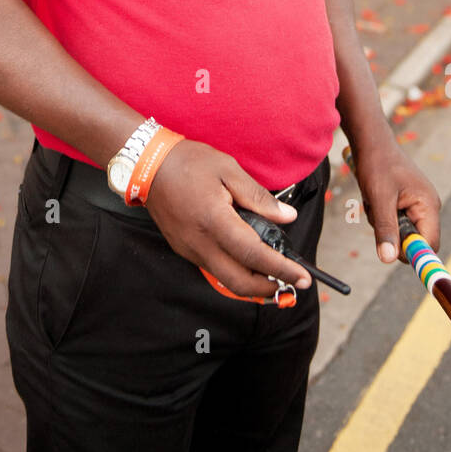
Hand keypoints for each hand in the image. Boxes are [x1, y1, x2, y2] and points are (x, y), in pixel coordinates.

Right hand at [144, 139, 312, 297]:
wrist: (148, 164)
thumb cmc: (189, 162)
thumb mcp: (229, 170)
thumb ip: (259, 197)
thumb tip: (287, 217)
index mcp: (215, 221)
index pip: (254, 255)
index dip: (281, 270)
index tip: (302, 278)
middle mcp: (200, 243)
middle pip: (239, 283)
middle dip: (268, 288)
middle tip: (290, 282)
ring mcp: (189, 250)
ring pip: (225, 280)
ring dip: (252, 283)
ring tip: (273, 272)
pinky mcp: (183, 250)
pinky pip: (213, 269)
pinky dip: (235, 272)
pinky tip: (247, 259)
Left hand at [350, 133, 440, 264]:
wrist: (372, 142)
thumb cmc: (377, 166)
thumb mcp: (379, 199)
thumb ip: (386, 229)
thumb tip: (389, 258)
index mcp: (428, 205)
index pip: (429, 244)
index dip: (412, 252)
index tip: (390, 249)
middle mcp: (428, 207)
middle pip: (414, 240)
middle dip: (393, 234)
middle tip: (377, 213)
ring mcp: (418, 205)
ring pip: (401, 232)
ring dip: (384, 223)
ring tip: (375, 201)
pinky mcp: (407, 203)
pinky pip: (396, 221)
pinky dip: (383, 216)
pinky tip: (376, 199)